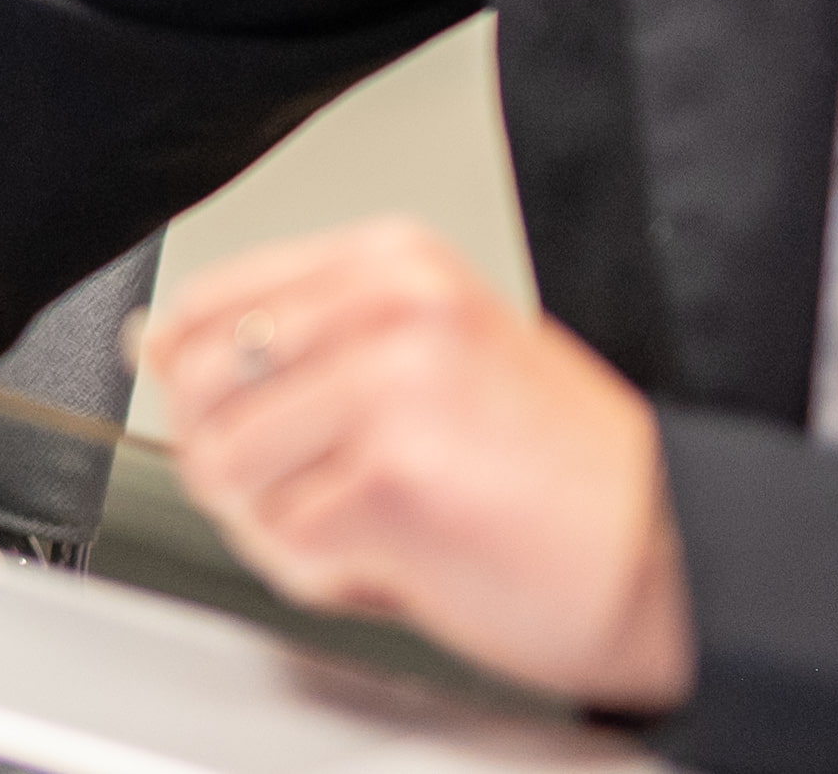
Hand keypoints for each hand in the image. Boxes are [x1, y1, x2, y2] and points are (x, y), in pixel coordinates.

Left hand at [140, 220, 693, 714]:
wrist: (674, 560)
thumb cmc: (563, 473)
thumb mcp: (437, 358)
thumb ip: (313, 344)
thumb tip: (163, 349)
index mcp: (394, 263)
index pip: (213, 300)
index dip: (188, 378)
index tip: (211, 414)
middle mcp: (389, 307)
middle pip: (202, 383)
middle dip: (230, 460)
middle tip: (303, 497)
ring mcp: (389, 388)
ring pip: (228, 466)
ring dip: (276, 524)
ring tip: (360, 532)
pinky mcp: (392, 480)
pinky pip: (283, 538)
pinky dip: (320, 573)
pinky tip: (391, 565)